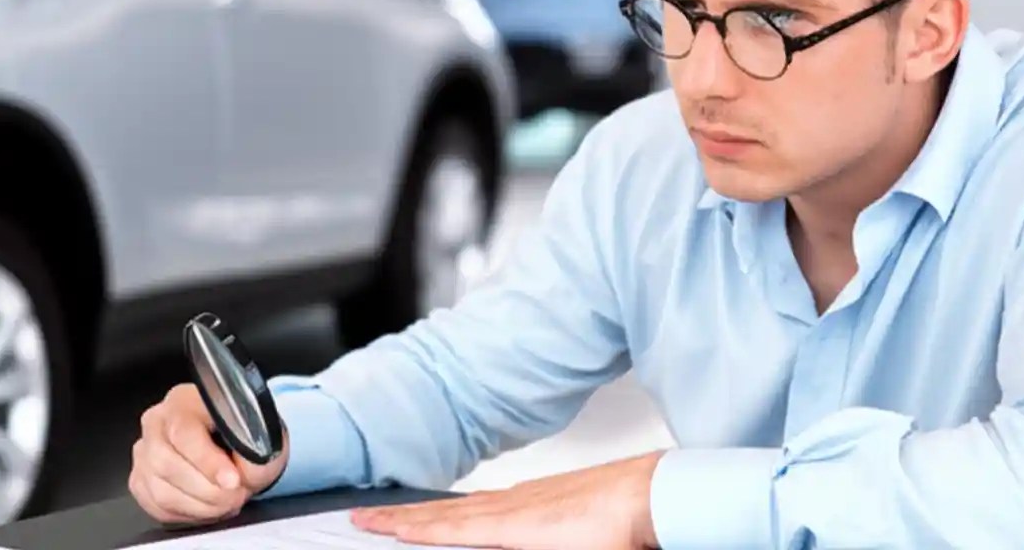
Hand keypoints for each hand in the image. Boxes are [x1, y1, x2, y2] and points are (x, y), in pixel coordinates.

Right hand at [128, 383, 289, 525]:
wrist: (235, 445)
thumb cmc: (245, 433)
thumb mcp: (264, 437)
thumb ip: (256, 455)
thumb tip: (242, 475)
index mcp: (186, 400)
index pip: (185, 432)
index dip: (208, 462)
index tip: (233, 482)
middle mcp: (157, 421)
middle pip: (166, 463)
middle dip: (207, 490)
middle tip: (235, 496)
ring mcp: (144, 451)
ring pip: (161, 491)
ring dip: (199, 506)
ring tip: (225, 503)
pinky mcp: (140, 479)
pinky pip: (156, 506)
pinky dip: (186, 514)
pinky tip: (207, 506)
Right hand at [350, 451, 665, 549]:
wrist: (654, 494)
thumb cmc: (622, 534)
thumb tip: (490, 532)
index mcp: (515, 527)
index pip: (448, 528)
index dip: (408, 528)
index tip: (372, 522)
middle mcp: (516, 505)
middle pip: (448, 512)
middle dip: (404, 515)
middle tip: (368, 513)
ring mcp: (533, 493)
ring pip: (470, 503)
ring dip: (434, 509)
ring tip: (408, 513)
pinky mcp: (551, 489)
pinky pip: (496, 496)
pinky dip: (472, 503)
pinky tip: (477, 505)